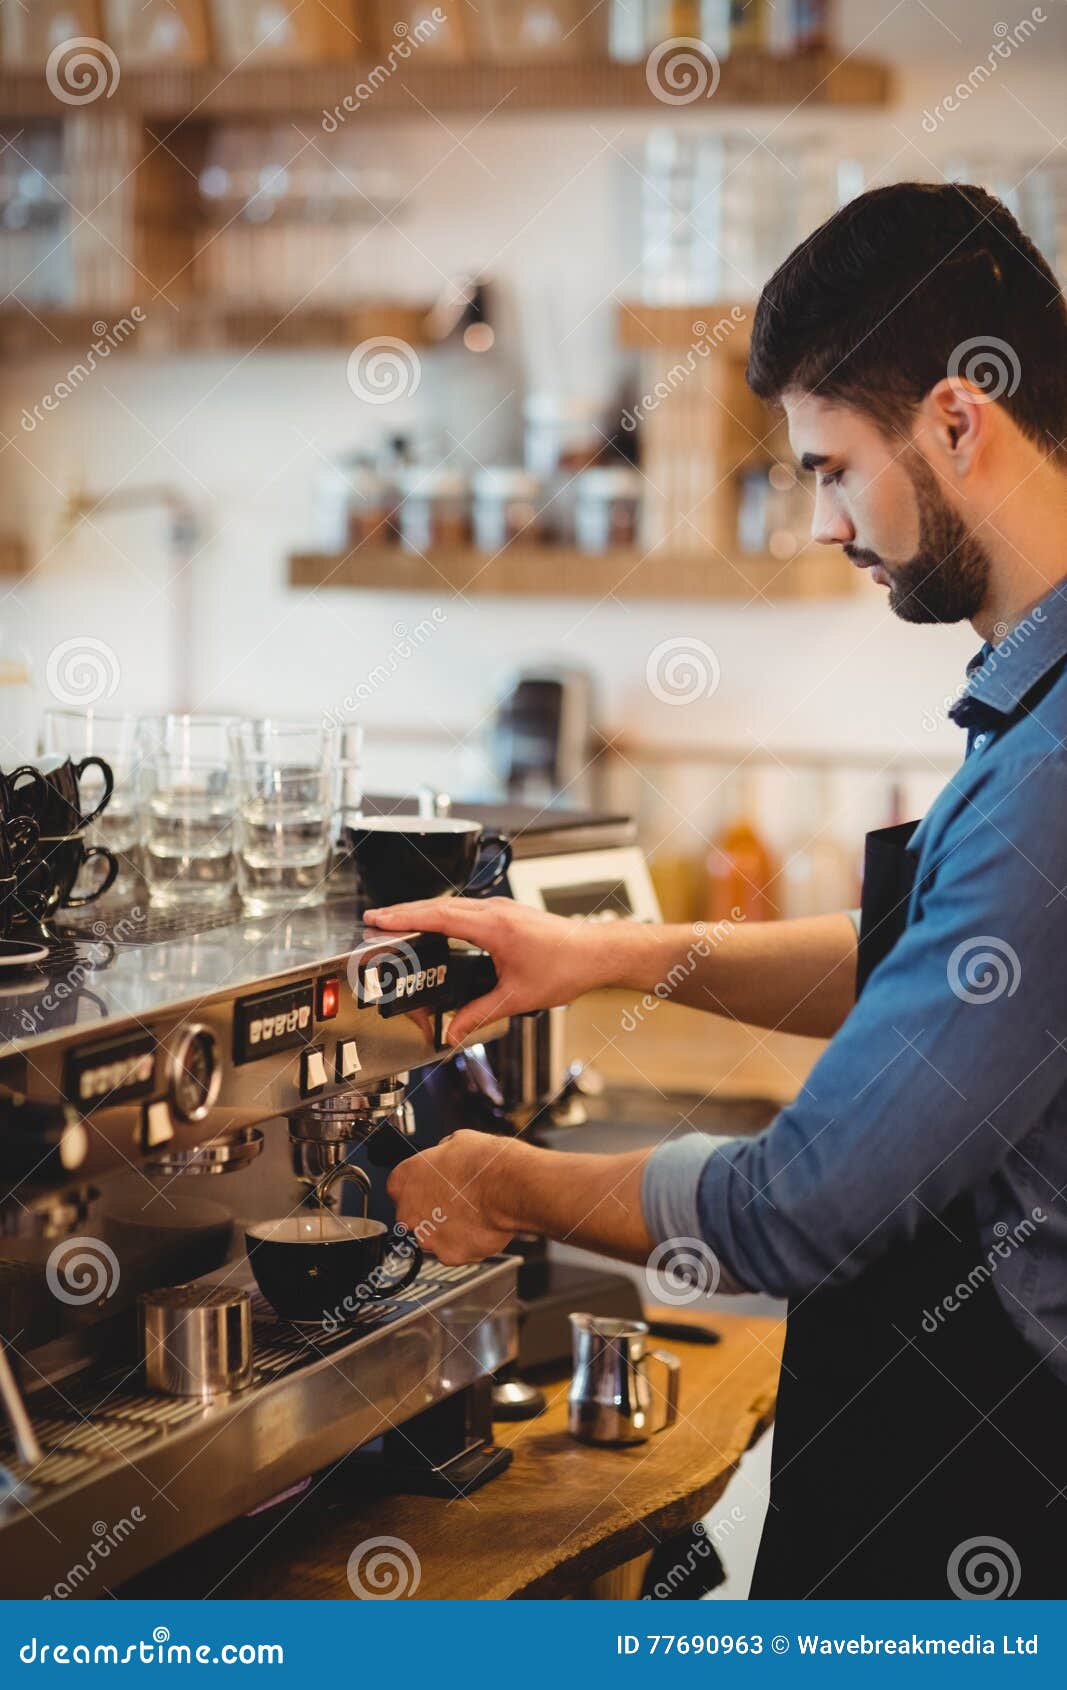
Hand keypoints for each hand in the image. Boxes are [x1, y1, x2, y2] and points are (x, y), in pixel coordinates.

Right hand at [364, 895, 621, 1042]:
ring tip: (398, 923)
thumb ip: (479, 1014)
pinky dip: (444, 915)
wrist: (597, 952)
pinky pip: (467, 909)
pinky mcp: (507, 913)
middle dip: (404, 912)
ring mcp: (502, 909)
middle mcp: (495, 911)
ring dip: (424, 912)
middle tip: (374, 920)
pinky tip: (437, 926)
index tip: (378, 918)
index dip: (404, 917)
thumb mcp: (517, 997)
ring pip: (453, 906)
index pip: (438, 916)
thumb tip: (454, 1030)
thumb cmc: (567, 967)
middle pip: (439, 906)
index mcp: (493, 926)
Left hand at [387, 1130, 520, 1264]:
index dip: (419, 1188)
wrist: (506, 1187)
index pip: (399, 1188)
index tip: (432, 1188)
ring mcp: (427, 1236)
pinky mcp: (448, 1255)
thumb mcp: (455, 1142)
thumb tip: (444, 1158)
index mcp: (403, 1180)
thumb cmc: (483, 1164)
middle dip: (431, 1213)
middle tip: (454, 1202)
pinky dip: (465, 1244)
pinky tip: (479, 1228)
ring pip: (433, 1238)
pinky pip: (454, 1252)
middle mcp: (408, 1212)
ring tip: (472, 1214)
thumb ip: (440, 1156)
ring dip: (448, 1230)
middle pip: (412, 1217)